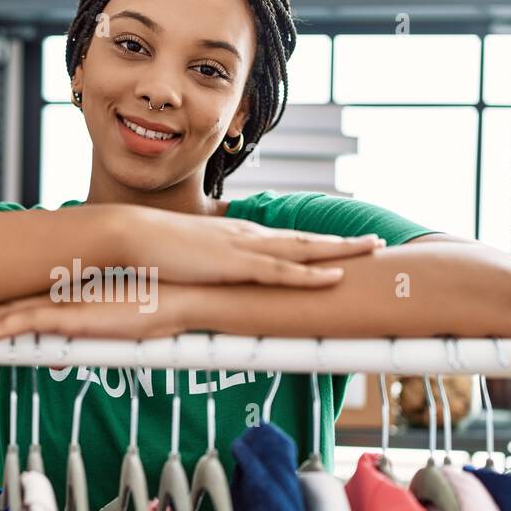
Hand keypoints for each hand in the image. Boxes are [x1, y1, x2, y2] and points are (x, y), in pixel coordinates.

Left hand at [0, 283, 200, 341]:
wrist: (180, 298)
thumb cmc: (155, 309)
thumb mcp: (111, 328)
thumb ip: (82, 338)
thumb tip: (58, 355)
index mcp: (69, 292)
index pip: (19, 295)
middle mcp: (62, 293)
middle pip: (5, 298)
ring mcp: (66, 303)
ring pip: (9, 309)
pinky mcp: (74, 316)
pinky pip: (29, 322)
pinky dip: (1, 329)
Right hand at [109, 204, 383, 287]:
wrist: (133, 234)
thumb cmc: (154, 247)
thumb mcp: (189, 257)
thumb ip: (206, 264)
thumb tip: (210, 275)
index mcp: (239, 236)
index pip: (287, 238)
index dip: (318, 242)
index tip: (344, 244)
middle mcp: (249, 236)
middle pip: (306, 239)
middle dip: (344, 241)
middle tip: (377, 241)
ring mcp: (244, 248)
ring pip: (304, 250)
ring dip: (341, 251)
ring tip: (372, 250)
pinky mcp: (235, 265)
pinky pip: (281, 272)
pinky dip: (311, 274)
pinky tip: (335, 275)